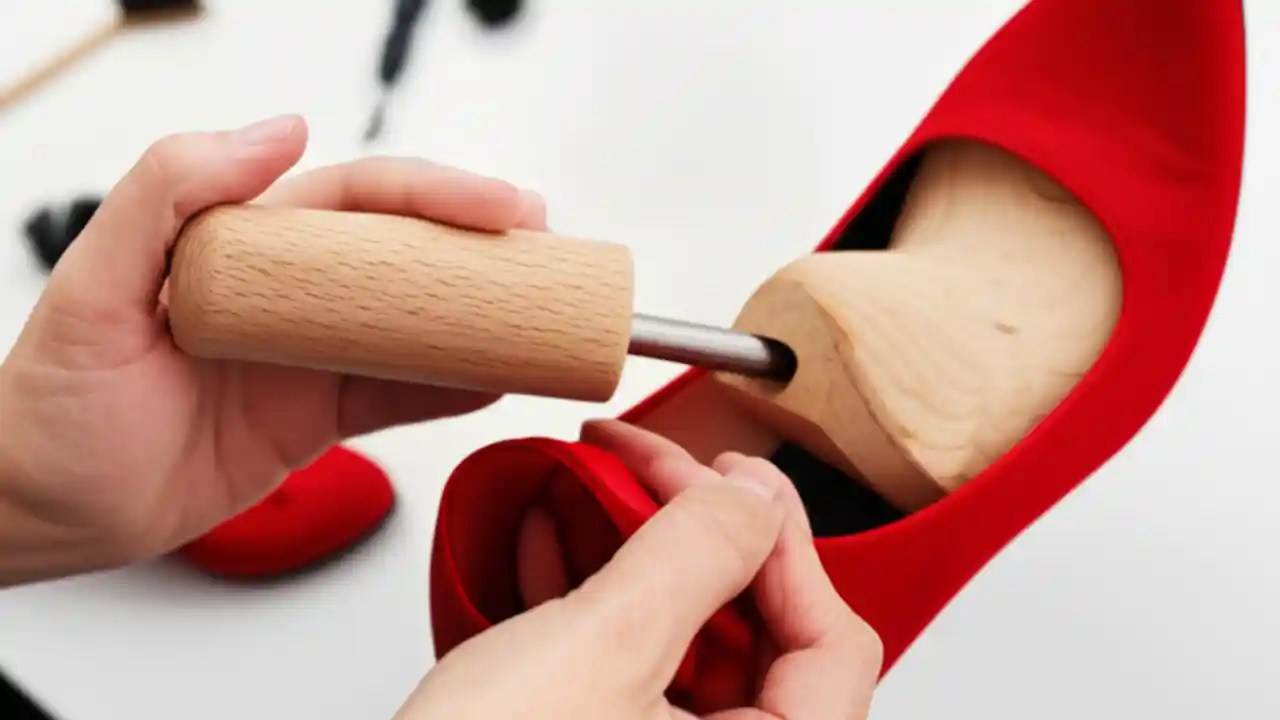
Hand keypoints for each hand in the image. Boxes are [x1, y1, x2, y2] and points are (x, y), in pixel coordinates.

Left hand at [0, 114, 546, 584]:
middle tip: (548, 249)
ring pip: (419, 324)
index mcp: (248, 244)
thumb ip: (172, 191)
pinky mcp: (318, 416)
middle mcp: (291, 292)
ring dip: (484, 316)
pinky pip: (403, 397)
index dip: (441, 196)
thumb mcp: (95, 286)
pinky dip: (456, 389)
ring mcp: (311, 355)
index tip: (505, 210)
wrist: (46, 511)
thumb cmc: (55, 403)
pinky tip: (498, 379)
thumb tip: (280, 132)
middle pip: (409, 252)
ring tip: (546, 312)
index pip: (363, 202)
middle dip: (483, 243)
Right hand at [396, 420, 882, 718]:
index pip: (834, 643)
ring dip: (640, 562)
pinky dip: (598, 607)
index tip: (732, 478)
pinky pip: (630, 676)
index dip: (786, 542)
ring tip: (597, 491)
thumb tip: (755, 498)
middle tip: (657, 471)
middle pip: (760, 638)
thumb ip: (698, 556)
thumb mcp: (602, 650)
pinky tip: (557, 546)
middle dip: (698, 540)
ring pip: (687, 650)